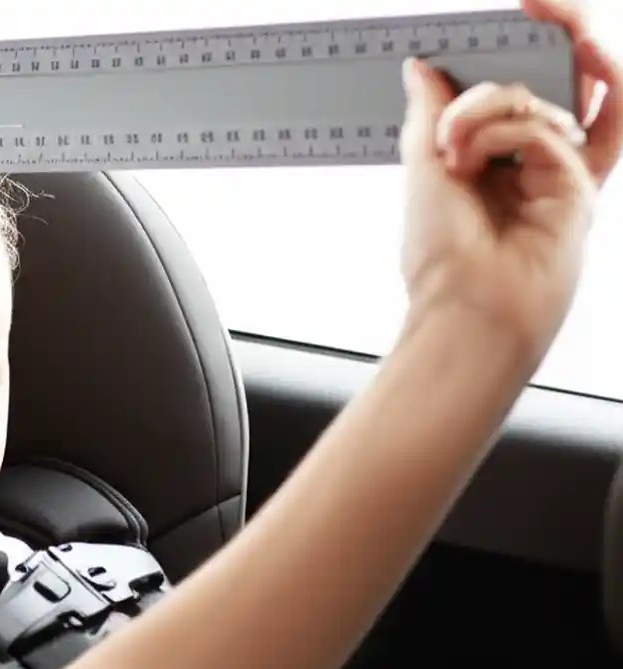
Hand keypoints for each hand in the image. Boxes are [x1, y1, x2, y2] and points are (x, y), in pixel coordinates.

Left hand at [396, 0, 620, 361]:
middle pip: (561, 76)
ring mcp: (559, 171)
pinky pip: (544, 130)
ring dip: (485, 106)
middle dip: (559, 27)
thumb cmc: (441, 256)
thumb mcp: (421, 168)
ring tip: (448, 143)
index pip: (521, 83)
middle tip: (533, 2)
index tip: (516, 6)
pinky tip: (466, 158)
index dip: (525, 41)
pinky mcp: (577, 185)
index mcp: (499, 155)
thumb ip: (428, 113)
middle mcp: (535, 159)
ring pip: (541, 99)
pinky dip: (498, 134)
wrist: (462, 308)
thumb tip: (421, 68)